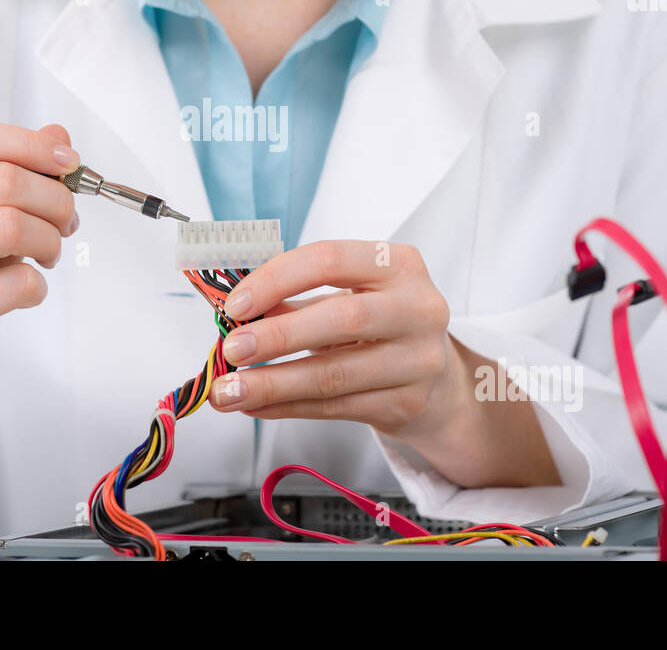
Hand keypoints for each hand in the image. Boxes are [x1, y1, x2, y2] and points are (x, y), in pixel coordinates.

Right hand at [0, 119, 80, 421]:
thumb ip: (10, 171)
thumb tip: (59, 136)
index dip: (31, 143)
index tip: (67, 161)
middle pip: (3, 181)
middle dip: (56, 199)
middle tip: (67, 222)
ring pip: (12, 226)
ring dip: (50, 241)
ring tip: (46, 255)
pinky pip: (17, 283)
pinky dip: (39, 286)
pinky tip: (27, 290)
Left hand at [209, 240, 458, 448]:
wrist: (437, 381)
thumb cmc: (379, 326)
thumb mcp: (347, 297)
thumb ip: (294, 299)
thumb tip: (234, 313)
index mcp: (398, 264)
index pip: (330, 259)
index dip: (277, 279)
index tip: (235, 303)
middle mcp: (418, 308)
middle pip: (342, 319)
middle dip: (277, 336)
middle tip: (231, 349)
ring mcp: (419, 360)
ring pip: (335, 374)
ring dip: (273, 384)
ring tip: (229, 391)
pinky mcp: (408, 403)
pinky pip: (336, 407)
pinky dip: (287, 407)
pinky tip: (256, 405)